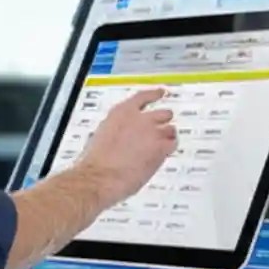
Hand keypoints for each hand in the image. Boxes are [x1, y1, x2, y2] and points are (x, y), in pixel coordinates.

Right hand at [77, 88, 176, 205]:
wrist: (99, 177)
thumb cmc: (95, 162)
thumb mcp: (102, 135)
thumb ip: (117, 129)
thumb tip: (124, 136)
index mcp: (121, 112)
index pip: (143, 96)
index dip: (155, 94)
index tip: (161, 92)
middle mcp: (139, 119)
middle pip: (162, 113)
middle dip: (162, 121)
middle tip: (162, 129)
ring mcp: (152, 132)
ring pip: (170, 129)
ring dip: (167, 136)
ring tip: (162, 145)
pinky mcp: (160, 148)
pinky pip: (173, 144)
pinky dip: (169, 149)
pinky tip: (164, 154)